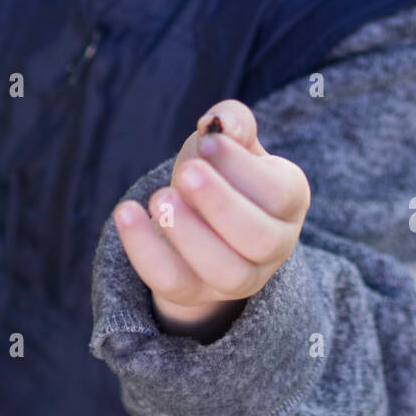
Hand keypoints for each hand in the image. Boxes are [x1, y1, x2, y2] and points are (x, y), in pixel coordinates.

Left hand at [113, 99, 310, 339]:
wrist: (196, 215)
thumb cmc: (219, 170)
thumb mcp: (227, 139)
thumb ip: (232, 122)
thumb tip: (220, 122)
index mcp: (289, 200)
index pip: (280, 193)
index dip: (243, 168)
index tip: (207, 141)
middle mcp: (275, 245)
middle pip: (260, 239)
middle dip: (221, 205)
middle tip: (187, 172)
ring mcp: (240, 277)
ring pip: (226, 272)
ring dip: (189, 235)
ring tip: (158, 198)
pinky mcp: (197, 294)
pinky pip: (174, 283)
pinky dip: (146, 251)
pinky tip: (126, 213)